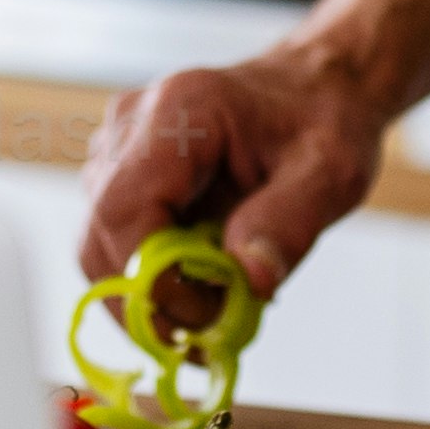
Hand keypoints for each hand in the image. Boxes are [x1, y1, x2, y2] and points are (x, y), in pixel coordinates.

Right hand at [75, 46, 388, 299]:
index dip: (151, 277)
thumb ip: (288, 223)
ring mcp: (117, 152)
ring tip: (213, 315)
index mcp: (180, 110)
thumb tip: (249, 282)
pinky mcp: (121, 177)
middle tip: (207, 340)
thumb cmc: (322, 118)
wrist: (314, 88)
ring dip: (148, 297)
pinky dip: (152, 282)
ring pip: (100, 248)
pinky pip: (116, 245)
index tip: (206, 318)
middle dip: (147, 301)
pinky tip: (202, 291)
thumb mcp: (330, 172)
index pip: (123, 207)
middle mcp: (131, 125)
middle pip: (99, 236)